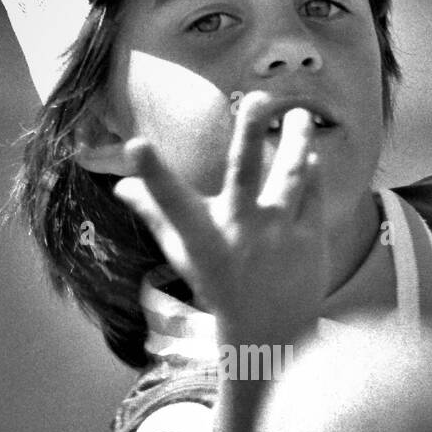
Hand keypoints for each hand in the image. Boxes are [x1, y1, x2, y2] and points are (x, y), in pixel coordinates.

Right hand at [114, 91, 329, 348]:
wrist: (269, 334)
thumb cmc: (218, 284)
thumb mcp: (183, 252)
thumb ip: (156, 214)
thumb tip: (120, 185)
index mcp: (201, 238)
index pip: (170, 202)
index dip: (151, 175)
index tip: (135, 145)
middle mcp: (239, 233)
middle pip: (243, 174)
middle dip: (248, 133)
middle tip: (255, 98)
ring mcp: (278, 236)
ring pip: (290, 175)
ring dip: (296, 140)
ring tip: (300, 113)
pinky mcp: (310, 240)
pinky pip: (311, 193)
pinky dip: (310, 170)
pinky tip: (307, 153)